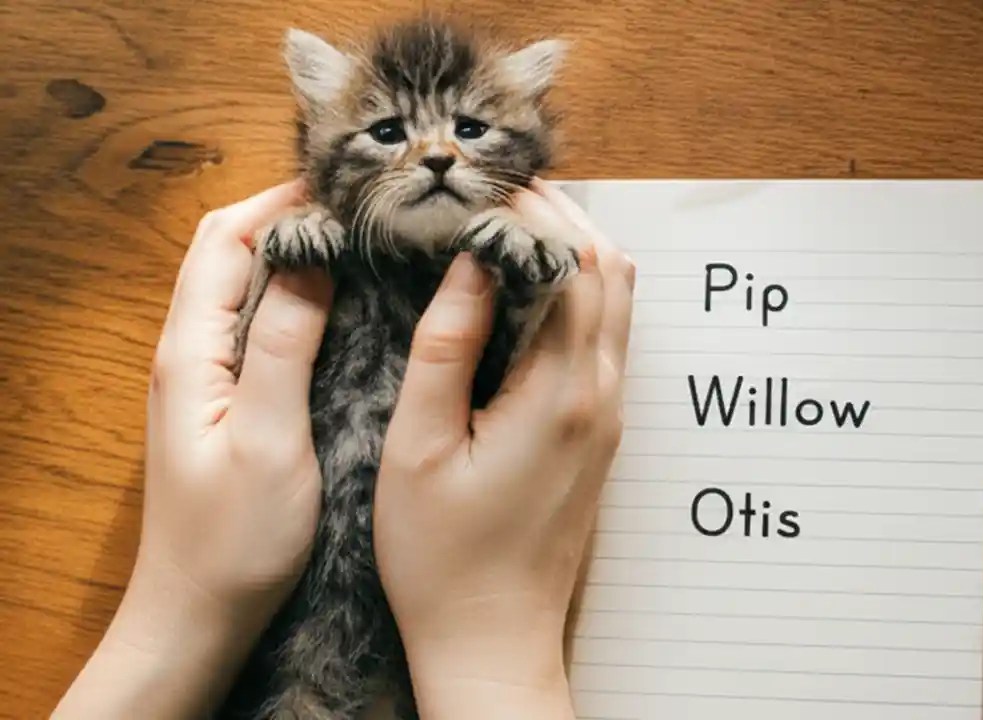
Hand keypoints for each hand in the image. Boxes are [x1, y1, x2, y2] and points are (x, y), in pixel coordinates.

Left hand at [54, 180, 332, 718]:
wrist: (197, 613)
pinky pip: (258, 324)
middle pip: (229, 252)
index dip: (281, 202)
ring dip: (295, 252)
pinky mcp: (227, 399)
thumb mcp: (269, 440)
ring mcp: (206, 376)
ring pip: (245, 285)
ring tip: (364, 238)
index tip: (349, 186)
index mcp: (191, 353)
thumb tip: (309, 257)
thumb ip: (284, 345)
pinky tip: (346, 303)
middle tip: (364, 203)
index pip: (224, 242)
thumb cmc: (234, 540)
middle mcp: (189, 353)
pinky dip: (297, 296)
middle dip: (289, 214)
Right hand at [374, 180, 634, 719]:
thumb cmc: (442, 558)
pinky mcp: (602, 434)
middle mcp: (601, 397)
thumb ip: (445, 347)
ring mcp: (610, 417)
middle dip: (562, 219)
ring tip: (510, 228)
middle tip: (499, 192)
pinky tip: (528, 291)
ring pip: (618, 303)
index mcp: (559, 394)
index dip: (535, 214)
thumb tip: (467, 262)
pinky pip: (607, 339)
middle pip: (612, 271)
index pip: (574, 266)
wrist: (494, 640)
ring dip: (576, 254)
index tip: (485, 187)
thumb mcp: (417, 447)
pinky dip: (579, 296)